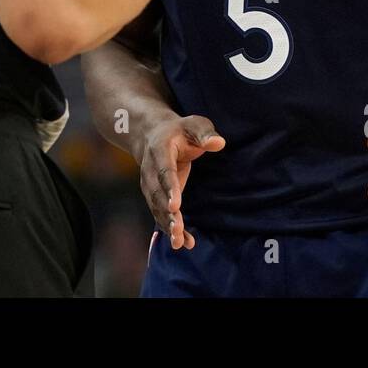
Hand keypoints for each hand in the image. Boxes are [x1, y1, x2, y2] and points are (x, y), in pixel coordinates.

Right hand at [136, 113, 224, 249]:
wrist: (151, 134)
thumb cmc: (180, 130)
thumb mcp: (194, 124)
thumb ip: (205, 133)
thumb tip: (218, 143)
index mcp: (159, 150)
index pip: (164, 171)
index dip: (170, 188)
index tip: (175, 206)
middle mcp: (150, 170)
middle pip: (157, 194)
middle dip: (167, 213)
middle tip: (177, 229)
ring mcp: (149, 184)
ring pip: (156, 207)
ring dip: (167, 225)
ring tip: (179, 242)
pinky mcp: (154, 195)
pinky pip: (160, 214)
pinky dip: (170, 228)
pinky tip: (184, 243)